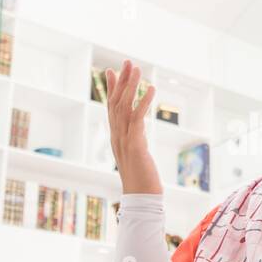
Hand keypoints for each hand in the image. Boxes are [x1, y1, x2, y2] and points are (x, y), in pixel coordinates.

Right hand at [105, 60, 162, 194]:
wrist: (141, 199)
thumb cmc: (142, 182)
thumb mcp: (137, 158)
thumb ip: (136, 145)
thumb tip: (138, 139)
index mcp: (117, 138)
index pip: (111, 108)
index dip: (111, 89)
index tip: (111, 71)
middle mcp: (117, 136)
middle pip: (116, 103)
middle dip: (121, 81)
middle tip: (127, 62)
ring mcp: (124, 140)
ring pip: (124, 107)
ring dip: (131, 86)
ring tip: (137, 69)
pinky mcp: (135, 145)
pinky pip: (138, 118)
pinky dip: (143, 102)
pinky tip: (150, 89)